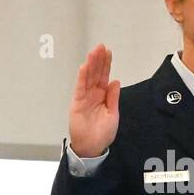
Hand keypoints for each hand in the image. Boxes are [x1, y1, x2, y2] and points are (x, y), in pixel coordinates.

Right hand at [68, 44, 120, 158]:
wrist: (92, 147)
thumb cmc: (102, 133)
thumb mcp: (113, 114)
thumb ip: (113, 97)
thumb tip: (115, 81)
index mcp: (103, 96)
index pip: (104, 76)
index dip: (106, 64)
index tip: (108, 52)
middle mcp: (93, 94)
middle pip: (96, 74)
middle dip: (98, 60)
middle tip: (100, 47)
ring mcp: (85, 97)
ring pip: (88, 78)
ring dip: (90, 65)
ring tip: (93, 52)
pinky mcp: (77, 103)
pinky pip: (80, 88)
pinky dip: (82, 78)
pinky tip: (84, 67)